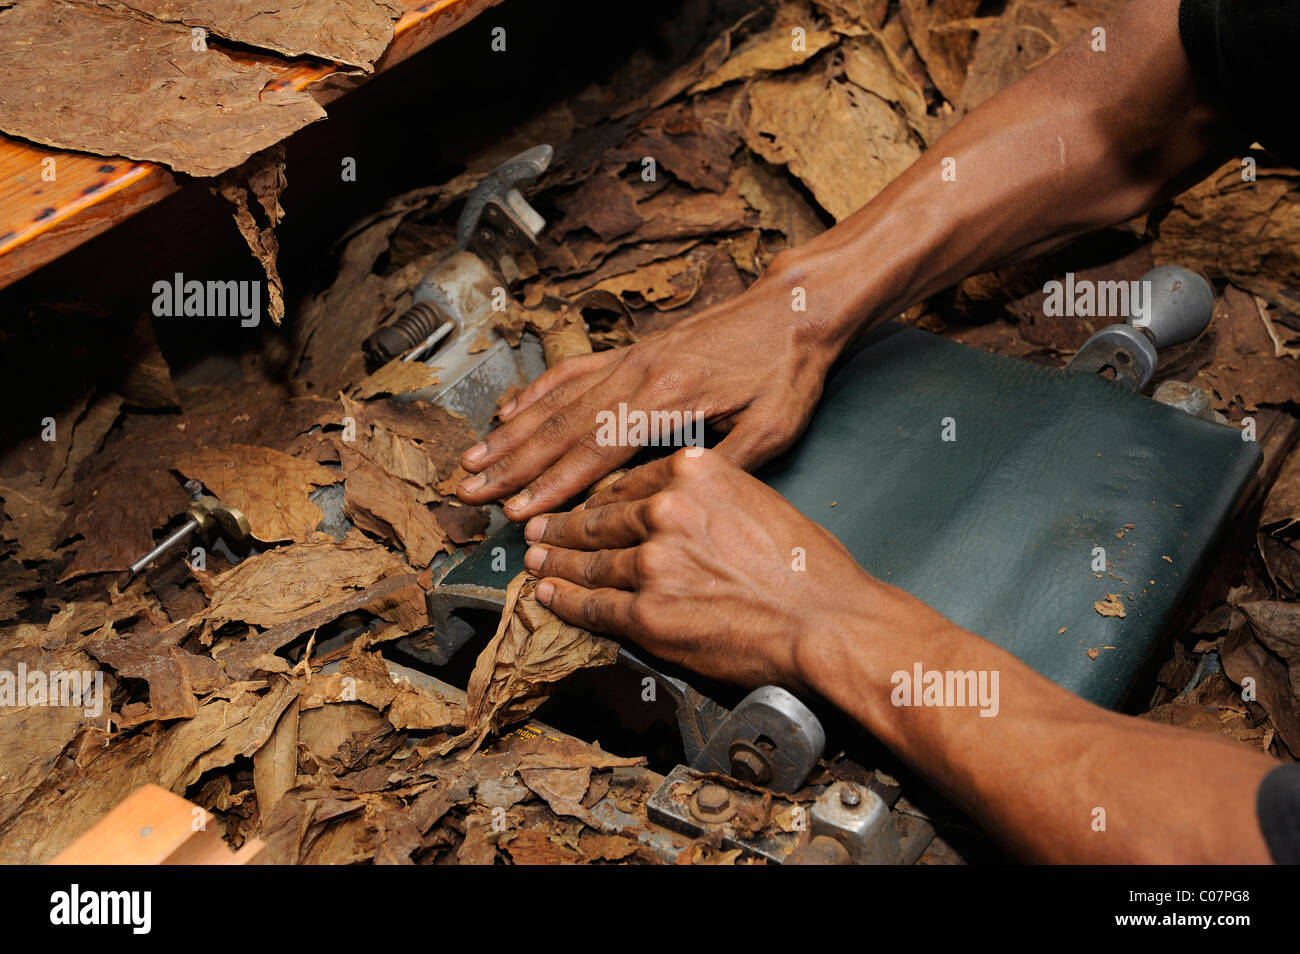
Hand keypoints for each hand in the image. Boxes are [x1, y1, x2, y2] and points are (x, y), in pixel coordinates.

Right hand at [455, 253, 847, 520]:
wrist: (794, 309)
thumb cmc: (786, 371)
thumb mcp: (771, 429)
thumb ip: (718, 469)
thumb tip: (667, 505)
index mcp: (668, 400)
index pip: (595, 453)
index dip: (552, 487)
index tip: (516, 513)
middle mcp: (637, 375)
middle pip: (560, 428)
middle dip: (511, 465)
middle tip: (469, 491)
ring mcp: (629, 359)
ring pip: (556, 400)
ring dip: (511, 433)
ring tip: (473, 459)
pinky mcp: (632, 350)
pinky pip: (571, 372)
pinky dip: (536, 393)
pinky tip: (510, 410)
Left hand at [521, 448, 875, 688]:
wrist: (827, 621)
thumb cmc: (809, 568)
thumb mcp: (758, 500)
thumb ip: (709, 498)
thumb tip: (679, 513)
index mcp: (694, 472)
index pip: (628, 482)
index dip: (597, 496)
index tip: (581, 501)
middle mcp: (666, 509)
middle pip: (599, 517)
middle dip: (562, 525)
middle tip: (539, 527)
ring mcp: (652, 562)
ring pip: (589, 561)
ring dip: (554, 561)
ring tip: (535, 559)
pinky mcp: (647, 612)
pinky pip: (593, 605)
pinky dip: (565, 600)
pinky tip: (549, 593)